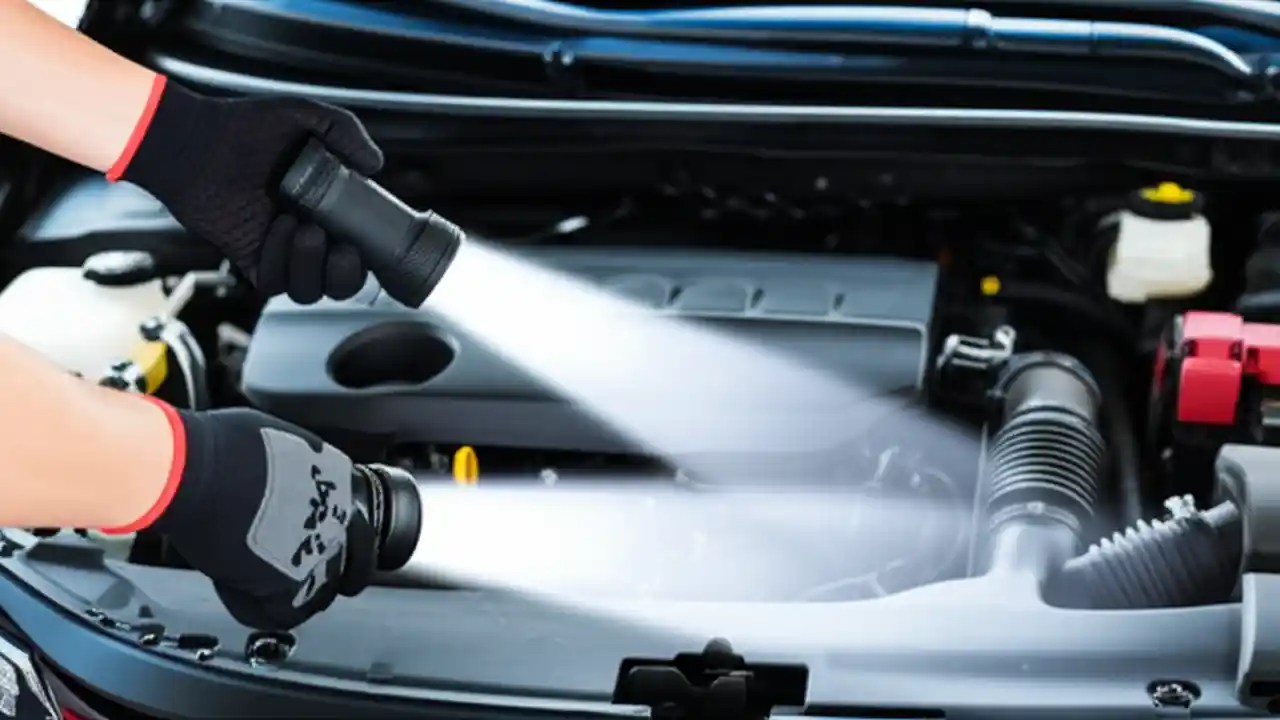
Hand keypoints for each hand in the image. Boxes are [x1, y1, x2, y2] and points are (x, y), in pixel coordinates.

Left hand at [111, 79, 383, 303]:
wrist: (193, 140)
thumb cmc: (241, 125)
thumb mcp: (303, 115)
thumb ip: (345, 130)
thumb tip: (375, 166)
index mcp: (326, 211)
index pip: (362, 253)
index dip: (371, 257)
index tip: (366, 240)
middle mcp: (306, 237)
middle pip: (343, 285)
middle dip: (347, 273)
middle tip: (339, 244)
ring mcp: (277, 252)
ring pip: (311, 292)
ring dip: (312, 266)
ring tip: (302, 228)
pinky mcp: (249, 260)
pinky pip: (274, 285)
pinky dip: (280, 262)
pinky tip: (274, 228)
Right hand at [134, 403, 377, 629]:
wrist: (191, 470)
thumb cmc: (219, 445)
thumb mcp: (272, 438)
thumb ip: (287, 463)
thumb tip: (274, 469)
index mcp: (337, 476)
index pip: (346, 516)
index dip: (317, 527)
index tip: (294, 528)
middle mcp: (336, 516)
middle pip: (347, 558)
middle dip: (321, 565)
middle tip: (289, 566)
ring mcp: (316, 553)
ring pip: (321, 592)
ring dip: (292, 592)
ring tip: (260, 584)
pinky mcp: (286, 585)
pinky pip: (280, 613)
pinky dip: (254, 607)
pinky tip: (233, 589)